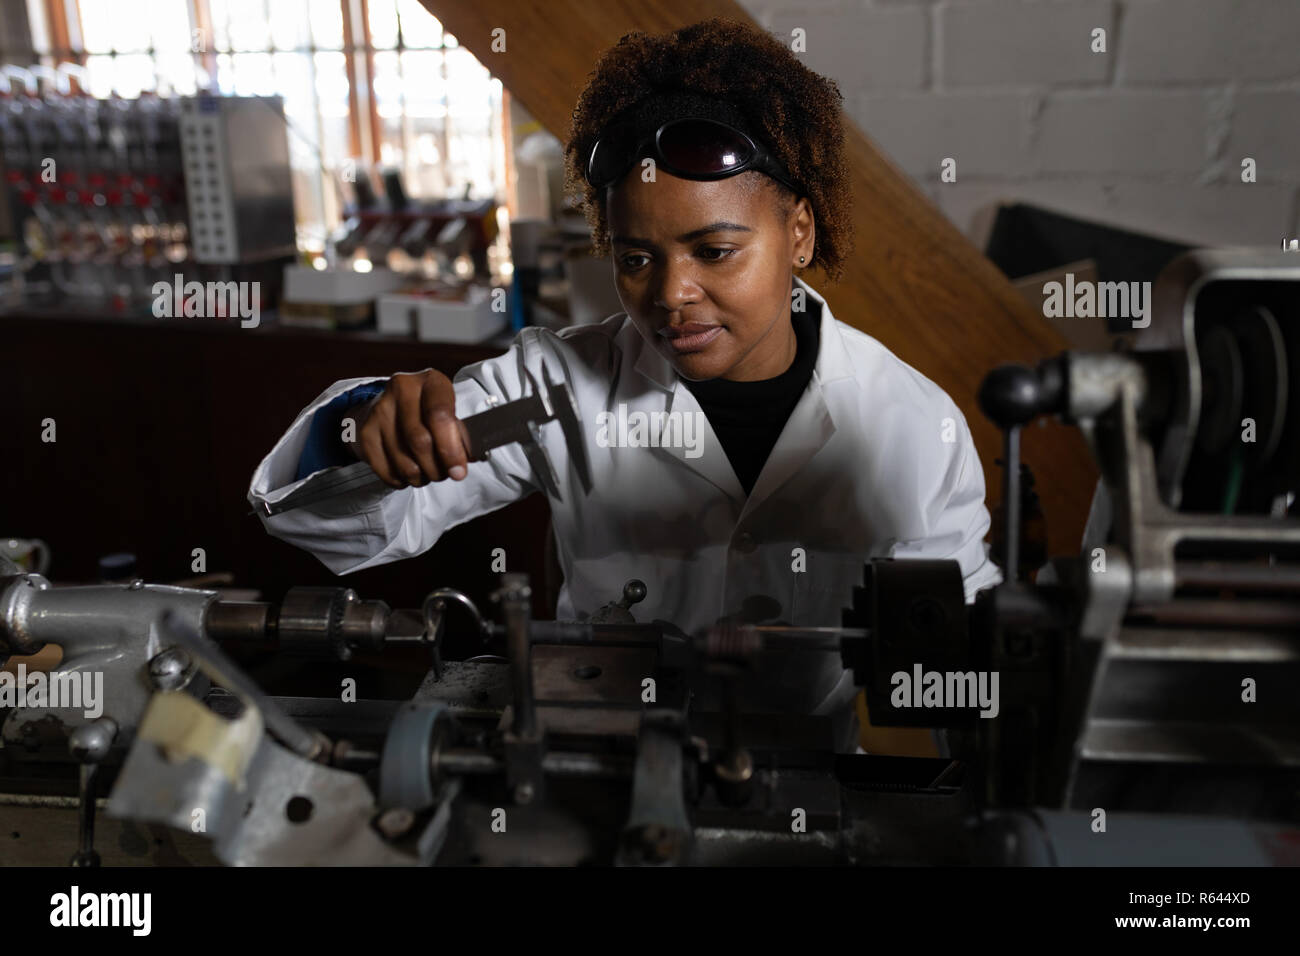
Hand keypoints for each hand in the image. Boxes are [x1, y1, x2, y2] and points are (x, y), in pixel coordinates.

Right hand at [349, 370, 472, 487]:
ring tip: (429, 474)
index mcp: (430, 381)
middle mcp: (401, 390)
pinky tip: (409, 473)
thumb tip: (468, 458)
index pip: (439, 416)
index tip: (459, 472)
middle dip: (437, 468)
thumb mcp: (451, 411)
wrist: (392, 403)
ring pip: (403, 461)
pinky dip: (402, 480)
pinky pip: (386, 470)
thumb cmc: (429, 410)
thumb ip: (461, 433)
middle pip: (419, 441)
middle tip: (446, 474)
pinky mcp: (366, 432)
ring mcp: (379, 410)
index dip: (451, 449)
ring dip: (421, 477)